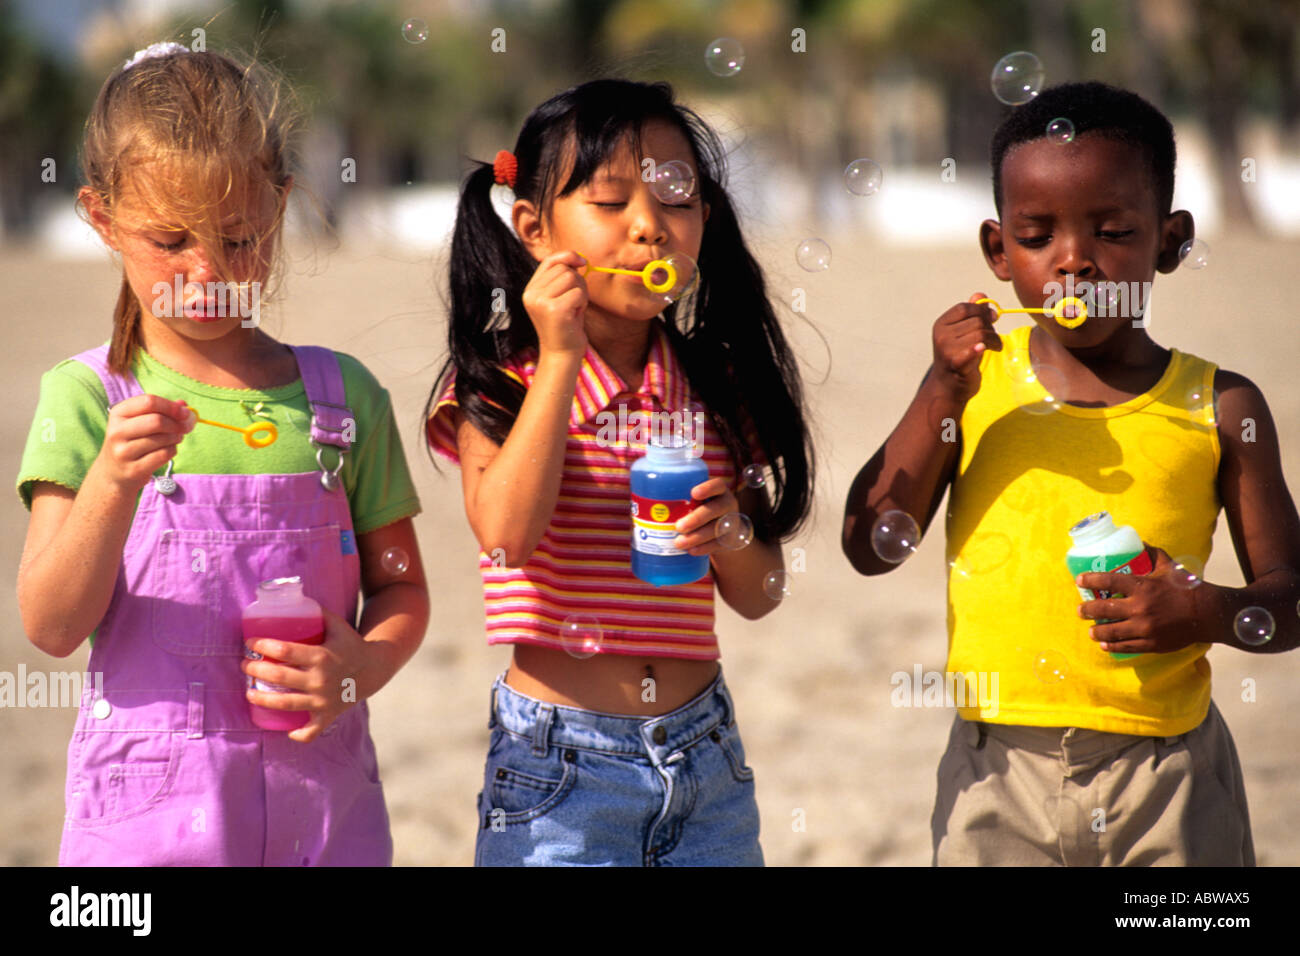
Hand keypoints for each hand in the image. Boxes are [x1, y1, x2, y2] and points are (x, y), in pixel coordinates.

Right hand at [96, 394, 193, 491]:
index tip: (186, 413)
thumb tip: (184, 405)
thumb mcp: (140, 421)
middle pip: (157, 421)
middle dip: (178, 424)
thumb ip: (162, 411)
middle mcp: (117, 431)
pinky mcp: (133, 469)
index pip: (149, 402)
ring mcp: (123, 452)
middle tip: (187, 427)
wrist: (114, 473)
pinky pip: (164, 455)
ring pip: (163, 438)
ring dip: (176, 437)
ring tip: (174, 438)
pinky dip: (172, 450)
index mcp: (118, 413)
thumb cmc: (132, 441)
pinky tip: (168, 450)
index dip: (171, 406)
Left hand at [242, 608, 373, 742]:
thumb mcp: (338, 625)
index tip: (250, 643)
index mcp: (322, 656)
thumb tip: (293, 598)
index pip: (284, 650)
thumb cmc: (350, 644)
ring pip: (286, 704)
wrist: (375, 669)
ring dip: (262, 699)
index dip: (262, 645)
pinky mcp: (328, 715)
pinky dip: (298, 734)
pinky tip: (286, 730)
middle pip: (278, 676)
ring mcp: (323, 700)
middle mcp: (321, 680)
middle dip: (255, 670)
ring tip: (249, 693)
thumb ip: (318, 612)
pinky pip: (310, 731)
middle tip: (245, 665)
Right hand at [521, 251, 588, 356]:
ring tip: (575, 308)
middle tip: (575, 302)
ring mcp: (541, 302)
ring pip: (572, 278)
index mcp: (530, 289)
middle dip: (578, 282)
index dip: (568, 256)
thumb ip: (562, 278)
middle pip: (564, 269)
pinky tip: (576, 315)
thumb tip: (577, 258)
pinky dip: (583, 303)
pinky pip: (578, 293)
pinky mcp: (554, 310)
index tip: (582, 262)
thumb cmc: (566, 324)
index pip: (550, 260)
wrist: (562, 353)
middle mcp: (532, 294)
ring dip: (581, 292)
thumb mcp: (560, 297)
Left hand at [672, 477, 740, 556]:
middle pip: (715, 509)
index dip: (707, 488)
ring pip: (716, 529)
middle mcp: (727, 505)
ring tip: (679, 543)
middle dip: (697, 518)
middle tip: (679, 526)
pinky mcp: (730, 541)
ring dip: (697, 536)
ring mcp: (731, 523)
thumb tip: (637, 504)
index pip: (717, 485)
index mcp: (718, 492)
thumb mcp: (693, 503)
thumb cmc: (698, 513)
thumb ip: (677, 500)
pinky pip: (718, 544)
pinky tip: (692, 551)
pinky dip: (704, 548)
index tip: (693, 493)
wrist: (722, 535)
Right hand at [930, 292, 1000, 402]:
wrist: (947, 388)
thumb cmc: (958, 357)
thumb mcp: (962, 333)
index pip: (965, 308)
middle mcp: (941, 335)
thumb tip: (980, 295)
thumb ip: (970, 314)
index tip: (992, 318)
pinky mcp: (955, 363)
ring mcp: (946, 349)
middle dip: (990, 327)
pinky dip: (981, 349)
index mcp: (941, 324)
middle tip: (993, 338)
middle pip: (976, 321)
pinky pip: (975, 348)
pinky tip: (983, 351)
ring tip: (994, 347)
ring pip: (981, 334)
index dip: (982, 311)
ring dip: (994, 340)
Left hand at [1076, 546, 1207, 653]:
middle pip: (1103, 609)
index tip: (1080, 581)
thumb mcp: (1169, 567)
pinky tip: (1104, 644)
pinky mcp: (1152, 643)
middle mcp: (1140, 608)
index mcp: (1142, 587)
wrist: (1208, 613)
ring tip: (1091, 631)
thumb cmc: (1186, 588)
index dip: (1090, 580)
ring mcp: (1145, 628)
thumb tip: (1138, 543)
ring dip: (1097, 631)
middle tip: (1080, 610)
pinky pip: (1126, 646)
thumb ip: (1152, 555)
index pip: (1108, 581)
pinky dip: (1112, 646)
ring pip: (1111, 632)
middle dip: (1087, 610)